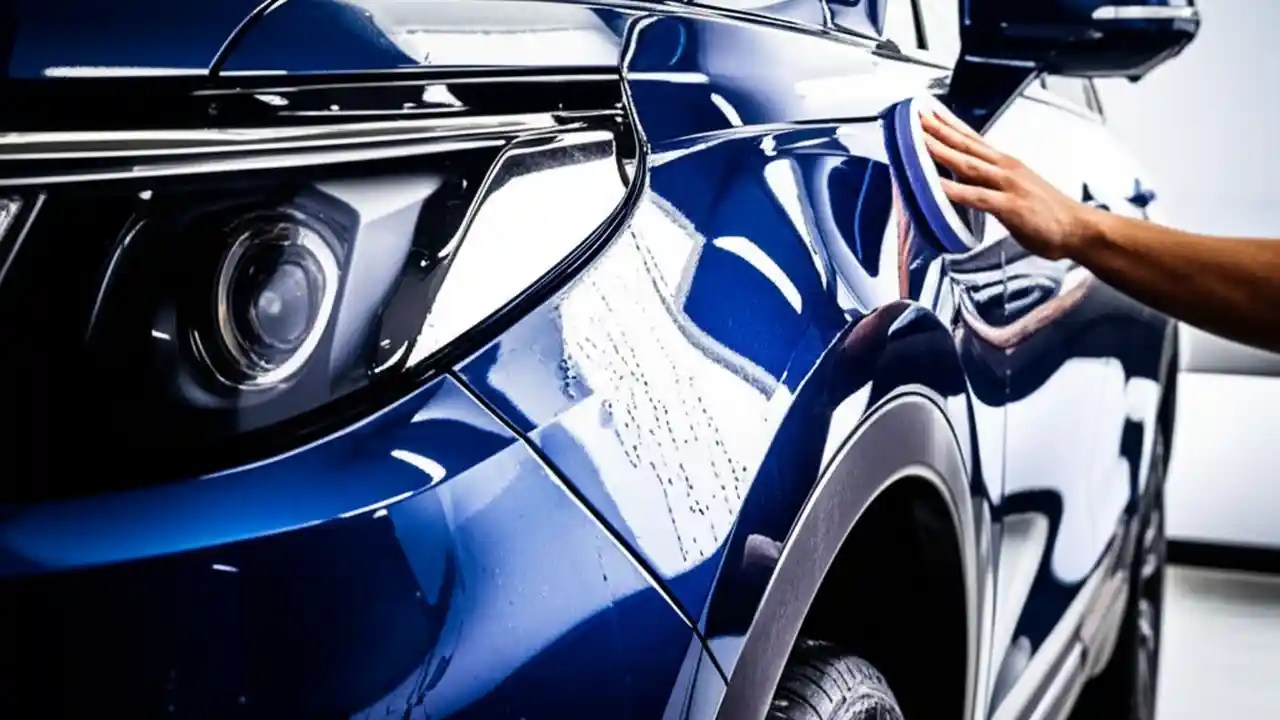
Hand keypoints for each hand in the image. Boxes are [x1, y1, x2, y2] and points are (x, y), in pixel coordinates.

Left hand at [920, 108, 1104, 259]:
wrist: (1080, 228)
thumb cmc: (1050, 214)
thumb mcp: (1016, 191)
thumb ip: (991, 184)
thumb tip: (967, 183)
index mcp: (1006, 164)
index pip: (972, 139)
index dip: (949, 124)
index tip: (928, 112)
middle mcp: (1005, 168)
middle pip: (966, 144)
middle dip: (938, 129)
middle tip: (915, 116)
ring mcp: (1008, 185)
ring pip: (968, 164)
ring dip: (941, 150)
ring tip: (918, 140)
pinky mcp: (1011, 206)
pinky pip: (976, 196)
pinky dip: (954, 190)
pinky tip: (936, 185)